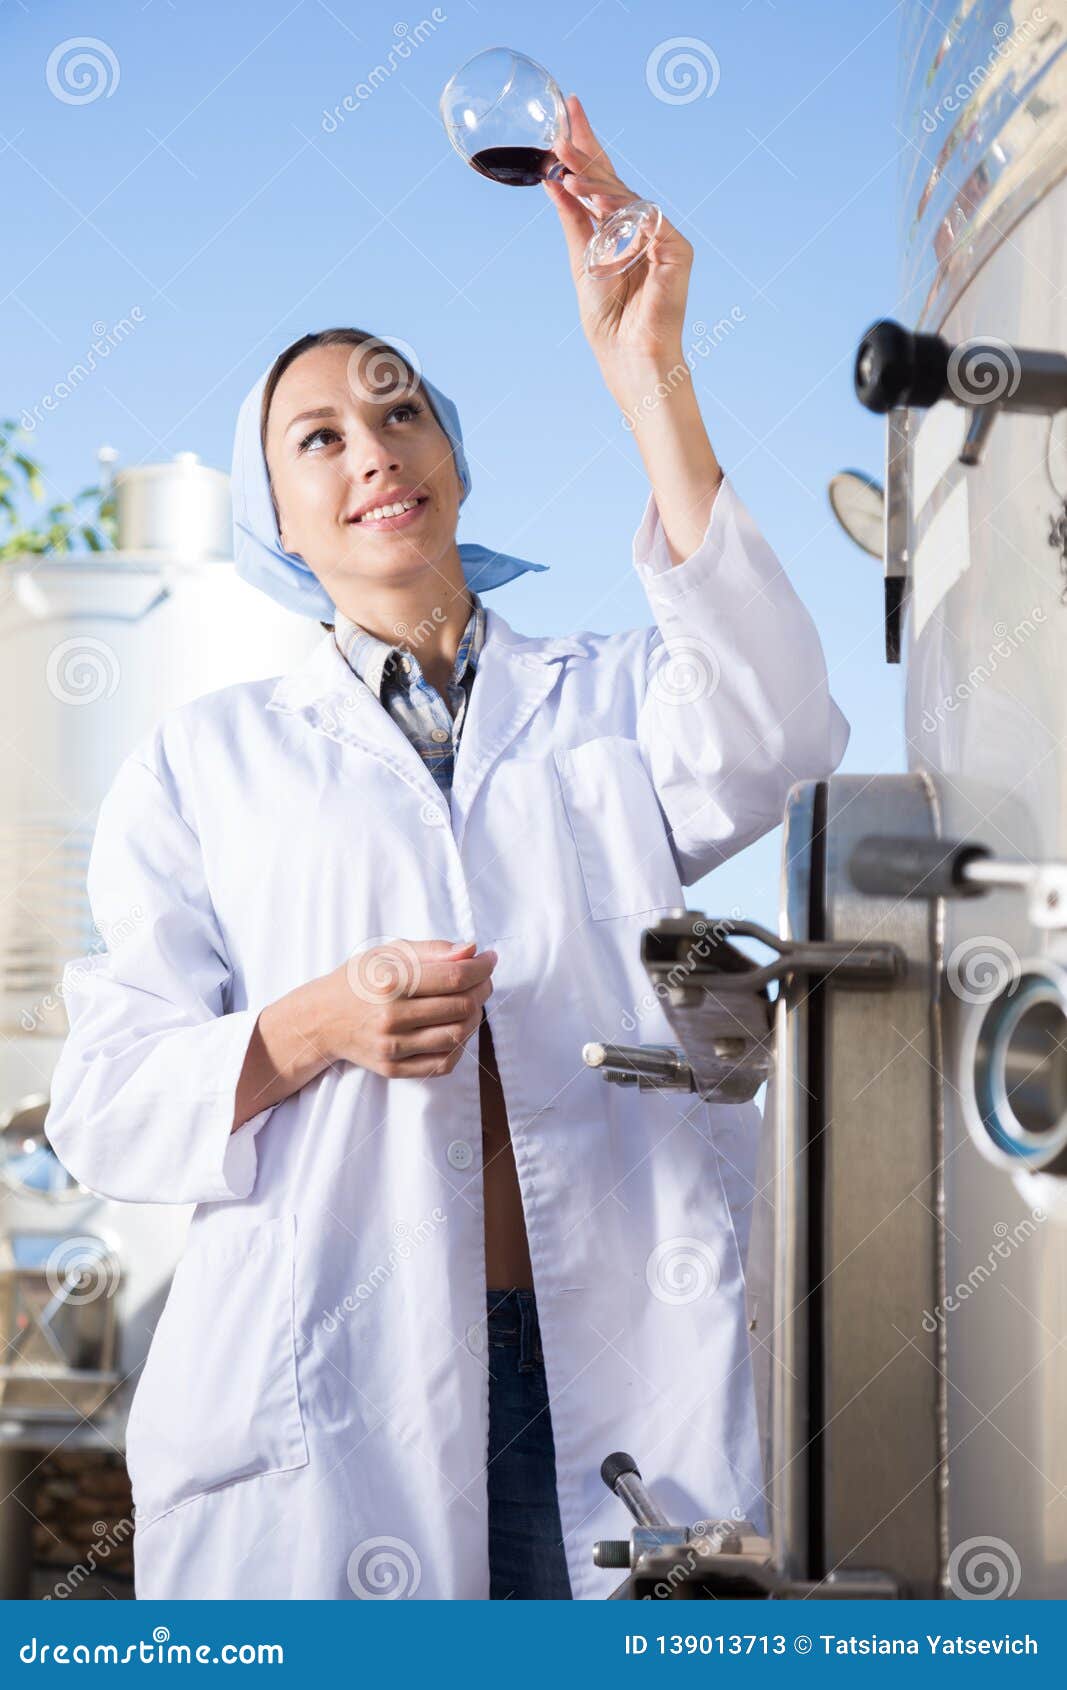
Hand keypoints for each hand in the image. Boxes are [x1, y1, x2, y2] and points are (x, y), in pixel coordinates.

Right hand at [321, 938, 495, 1078]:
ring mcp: (392, 1046)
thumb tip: (472, 951)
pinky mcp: (393, 1068)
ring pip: (458, 1035)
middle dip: (482, 989)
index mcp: (390, 981)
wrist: (322, 1018)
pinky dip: (460, 1046)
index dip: (482, 968)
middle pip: (461, 1007)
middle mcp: (390, 1016)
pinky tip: (456, 1028)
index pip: (454, 977)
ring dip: (475, 1017)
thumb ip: (432, 950)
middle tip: (483, 980)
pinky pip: (443, 1063)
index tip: (490, 960)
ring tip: (471, 1002)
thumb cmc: (360, 979)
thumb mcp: (388, 953)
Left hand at [543, 94, 693, 378]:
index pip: (604, 180)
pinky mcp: (677, 251)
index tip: (571, 111)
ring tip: (568, 171)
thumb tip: (553, 180)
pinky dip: (622, 211)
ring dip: (596, 183)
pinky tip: (598, 203)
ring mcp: (663, 238)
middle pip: (616, 181)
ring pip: (628, 198)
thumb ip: (573, 219)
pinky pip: (647, 220)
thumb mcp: (582, 259)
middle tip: (563, 127)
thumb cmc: (608, 318)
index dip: (587, 147)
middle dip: (589, 152)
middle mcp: (644, 229)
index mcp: (621, 231)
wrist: (627, 356)